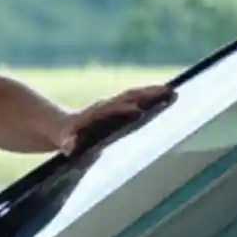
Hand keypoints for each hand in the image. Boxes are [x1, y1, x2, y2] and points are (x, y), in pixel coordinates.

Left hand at [57, 84, 175, 156]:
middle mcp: (105, 106)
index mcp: (94, 115)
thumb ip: (67, 143)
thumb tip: (68, 146)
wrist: (63, 126)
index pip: (110, 109)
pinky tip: (167, 94)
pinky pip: (137, 98)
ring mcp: (113, 105)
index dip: (122, 110)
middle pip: (127, 97)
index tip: (138, 111)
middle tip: (166, 92)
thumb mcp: (64, 141)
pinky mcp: (120, 106)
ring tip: (172, 91)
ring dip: (152, 92)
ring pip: (134, 95)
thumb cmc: (66, 138)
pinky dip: (152, 94)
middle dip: (145, 95)